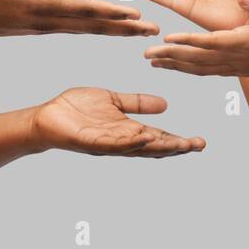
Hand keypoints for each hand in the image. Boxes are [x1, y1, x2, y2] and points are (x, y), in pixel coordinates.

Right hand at [0, 0, 157, 38]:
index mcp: (42, 2)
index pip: (83, 8)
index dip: (111, 10)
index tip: (136, 14)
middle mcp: (50, 19)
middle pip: (95, 25)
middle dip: (126, 28)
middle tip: (155, 31)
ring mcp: (49, 26)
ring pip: (90, 30)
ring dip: (119, 31)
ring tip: (144, 33)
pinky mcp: (47, 27)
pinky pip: (81, 29)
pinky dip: (102, 29)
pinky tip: (115, 29)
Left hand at [29, 87, 205, 156]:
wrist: (48, 116)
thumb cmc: (77, 109)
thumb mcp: (113, 100)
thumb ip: (137, 103)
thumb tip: (165, 104)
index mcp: (128, 131)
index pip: (159, 138)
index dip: (179, 140)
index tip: (200, 142)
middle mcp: (121, 141)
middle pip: (154, 147)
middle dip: (177, 147)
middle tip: (199, 145)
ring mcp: (108, 144)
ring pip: (138, 148)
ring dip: (160, 147)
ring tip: (181, 144)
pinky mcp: (92, 142)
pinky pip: (114, 144)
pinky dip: (130, 143)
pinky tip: (145, 138)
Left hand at [143, 0, 248, 85]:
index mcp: (248, 43)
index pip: (212, 43)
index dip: (188, 42)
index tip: (167, 40)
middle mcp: (238, 58)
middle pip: (198, 60)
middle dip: (171, 58)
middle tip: (146, 55)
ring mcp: (237, 67)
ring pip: (199, 69)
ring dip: (175, 66)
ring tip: (152, 62)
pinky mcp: (238, 70)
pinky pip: (208, 72)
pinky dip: (188, 70)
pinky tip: (176, 67)